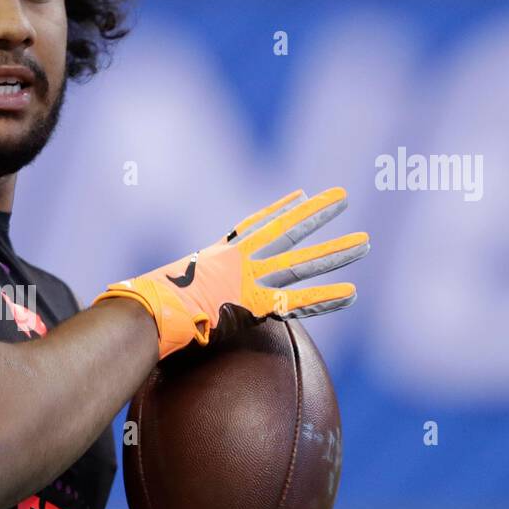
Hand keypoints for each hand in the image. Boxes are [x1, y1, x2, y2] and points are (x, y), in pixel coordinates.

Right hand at [93, 188, 369, 359]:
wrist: (146, 312)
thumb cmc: (142, 308)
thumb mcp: (161, 293)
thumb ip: (170, 296)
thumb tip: (141, 310)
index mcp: (217, 257)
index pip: (252, 226)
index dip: (277, 210)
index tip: (299, 196)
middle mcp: (237, 261)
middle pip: (285, 233)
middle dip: (316, 215)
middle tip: (344, 198)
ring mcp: (247, 280)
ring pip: (300, 262)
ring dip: (335, 252)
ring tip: (366, 242)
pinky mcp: (254, 302)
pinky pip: (296, 300)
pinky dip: (324, 298)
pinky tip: (353, 293)